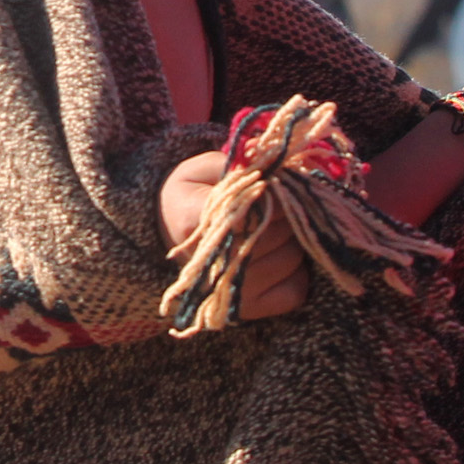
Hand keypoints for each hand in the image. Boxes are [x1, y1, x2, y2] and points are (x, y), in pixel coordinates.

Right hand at [157, 151, 308, 321]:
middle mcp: (212, 265)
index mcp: (193, 221)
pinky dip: (296, 271)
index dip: (273, 193)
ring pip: (292, 259)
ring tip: (275, 228)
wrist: (166, 240)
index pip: (252, 209)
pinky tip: (277, 255)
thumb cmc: (190, 198)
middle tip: (279, 201)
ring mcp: (232, 293)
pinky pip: (296, 289)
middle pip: (277, 234)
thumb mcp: (202, 168)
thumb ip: (237, 161)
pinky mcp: (249, 311)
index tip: (274, 182)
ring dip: (294, 240)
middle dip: (287, 212)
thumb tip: (269, 152)